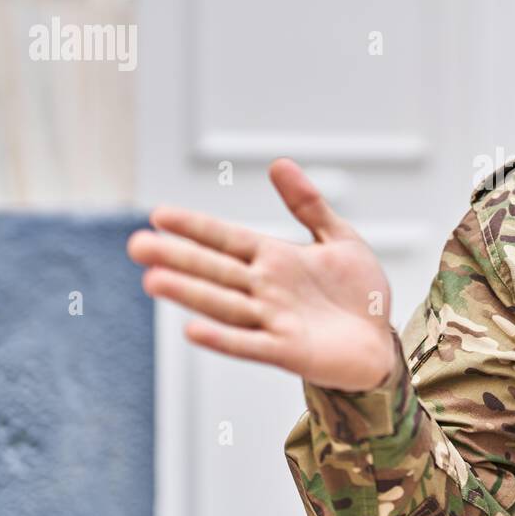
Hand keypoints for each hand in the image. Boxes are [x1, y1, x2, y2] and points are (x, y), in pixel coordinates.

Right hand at [126, 158, 397, 391]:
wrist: (379, 343)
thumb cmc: (356, 293)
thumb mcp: (339, 239)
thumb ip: (308, 204)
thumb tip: (279, 163)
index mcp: (274, 259)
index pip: (226, 239)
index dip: (196, 227)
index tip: (159, 214)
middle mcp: (266, 289)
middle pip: (215, 270)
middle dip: (178, 257)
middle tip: (136, 245)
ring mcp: (273, 321)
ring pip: (224, 304)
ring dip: (190, 293)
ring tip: (153, 280)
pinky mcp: (287, 352)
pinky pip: (250, 344)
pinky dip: (223, 338)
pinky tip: (192, 330)